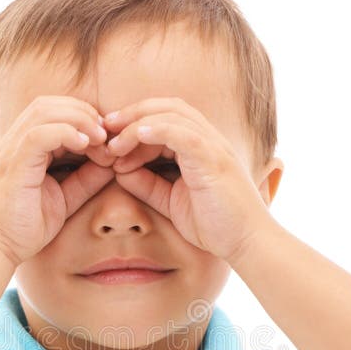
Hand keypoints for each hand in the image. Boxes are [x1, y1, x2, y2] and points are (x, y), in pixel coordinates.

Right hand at [0, 95, 113, 265]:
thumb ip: (86, 180)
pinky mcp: (12, 165)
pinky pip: (37, 134)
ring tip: (101, 138)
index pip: (54, 112)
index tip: (109, 139)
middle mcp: (15, 143)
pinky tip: (85, 144)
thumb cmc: (25, 227)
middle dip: (84, 113)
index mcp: (25, 148)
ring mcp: (11, 151)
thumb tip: (112, 163)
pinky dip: (64, 132)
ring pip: (43, 111)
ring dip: (78, 119)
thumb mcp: (65, 199)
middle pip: (50, 104)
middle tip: (109, 135)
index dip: (84, 118)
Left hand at [103, 97, 271, 261]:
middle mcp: (207, 140)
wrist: (247, 242)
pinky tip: (135, 136)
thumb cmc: (215, 224)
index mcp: (198, 147)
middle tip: (103, 128)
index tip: (107, 141)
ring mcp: (212, 146)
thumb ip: (147, 185)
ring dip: (137, 124)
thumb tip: (119, 170)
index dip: (132, 125)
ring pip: (172, 116)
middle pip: (165, 108)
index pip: (163, 119)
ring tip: (113, 142)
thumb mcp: (170, 202)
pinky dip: (157, 130)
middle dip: (130, 114)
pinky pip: (183, 134)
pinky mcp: (214, 159)